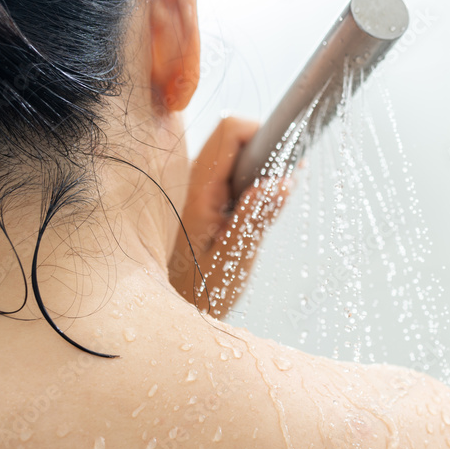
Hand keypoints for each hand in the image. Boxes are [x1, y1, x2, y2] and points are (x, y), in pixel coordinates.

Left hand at [168, 117, 290, 318]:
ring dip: (257, 172)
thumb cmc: (196, 295)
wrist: (162, 318)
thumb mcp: (235, 260)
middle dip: (264, 154)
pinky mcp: (198, 202)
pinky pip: (227, 177)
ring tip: (264, 209)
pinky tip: (250, 218)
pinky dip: (247, 187)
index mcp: (199, 190)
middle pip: (233, 137)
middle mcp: (191, 182)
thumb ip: (256, 218)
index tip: (287, 163)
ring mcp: (193, 190)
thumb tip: (282, 181)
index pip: (232, 131)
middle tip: (279, 190)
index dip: (264, 136)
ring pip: (231, 156)